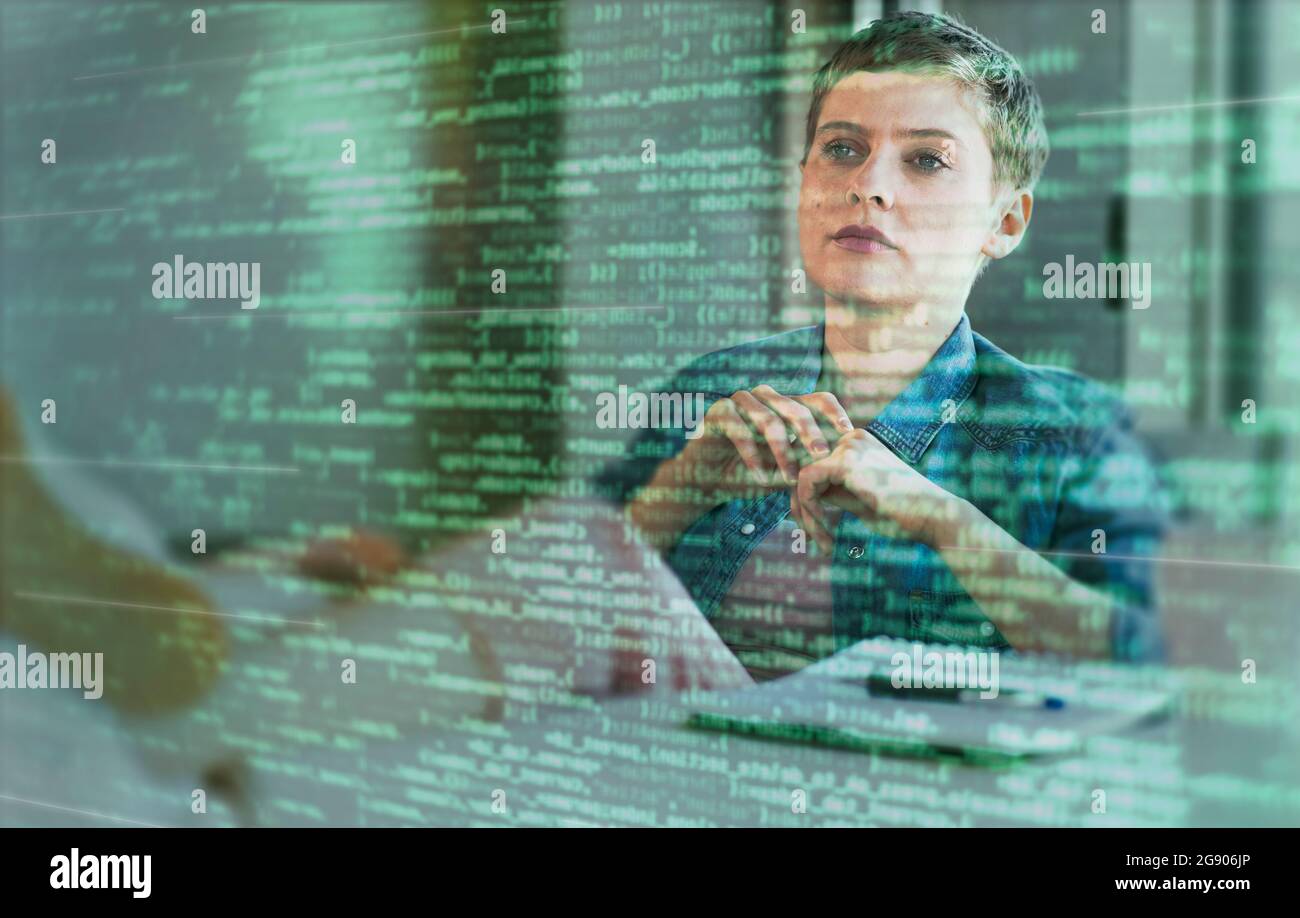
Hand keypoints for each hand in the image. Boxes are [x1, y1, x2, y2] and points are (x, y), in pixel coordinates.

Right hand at [675, 385, 856, 506]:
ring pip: (769, 420)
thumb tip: (839, 464)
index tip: (848, 433)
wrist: (707, 482)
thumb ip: (807, 464)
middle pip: (796, 408)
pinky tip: (758, 477)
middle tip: (822, 457)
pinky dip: (751, 455)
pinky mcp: (718, 410)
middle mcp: (766, 397)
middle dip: (811, 434)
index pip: (818, 400)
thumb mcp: (784, 471)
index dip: (834, 413)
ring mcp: (740, 401)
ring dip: (781, 452)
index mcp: (785, 405)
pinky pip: (739, 429)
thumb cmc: (749, 475)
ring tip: (788, 478)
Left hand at [790, 427, 959, 550]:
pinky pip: (806, 482)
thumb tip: (797, 493)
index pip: (813, 466)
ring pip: (800, 478)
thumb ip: (831, 490)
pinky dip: (809, 510)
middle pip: (803, 470)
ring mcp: (849, 446)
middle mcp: (851, 438)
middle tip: (810, 540)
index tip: (813, 530)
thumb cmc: (901, 513)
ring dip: (806, 515)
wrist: (934, 518)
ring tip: (820, 542)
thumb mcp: (858, 499)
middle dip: (801, 509)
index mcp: (857, 444)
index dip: (805, 500)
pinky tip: (824, 530)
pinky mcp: (846, 462)